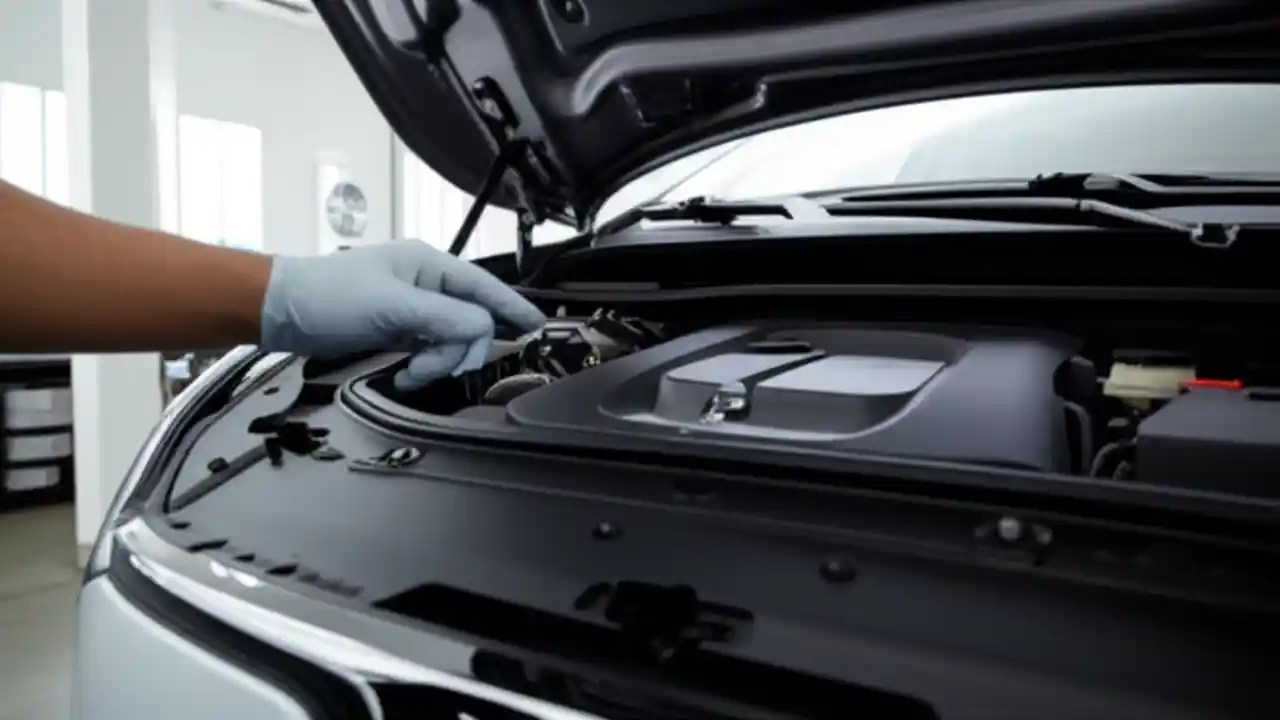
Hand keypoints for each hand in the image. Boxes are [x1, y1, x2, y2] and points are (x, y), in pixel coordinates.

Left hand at [259, 241, 545, 390]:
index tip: (538, 327)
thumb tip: (482, 332)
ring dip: (437, 363)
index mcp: (429, 264)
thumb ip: (446, 319)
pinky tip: (405, 373)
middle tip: (433, 368)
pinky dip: (424, 365)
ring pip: (451, 340)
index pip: (485, 287)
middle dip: (457, 350)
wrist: (281, 312)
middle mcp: (426, 283)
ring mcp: (413, 307)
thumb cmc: (328, 297)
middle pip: (471, 321)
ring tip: (411, 373)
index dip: (513, 307)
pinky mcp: (399, 328)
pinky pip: (431, 349)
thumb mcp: (393, 307)